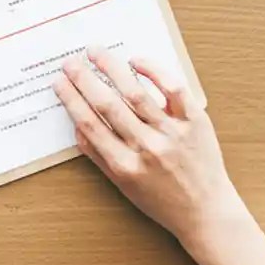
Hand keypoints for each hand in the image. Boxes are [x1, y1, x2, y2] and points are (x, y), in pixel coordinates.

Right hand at [53, 48, 264, 264]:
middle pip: (107, 104)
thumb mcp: (122, 185)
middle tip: (70, 62)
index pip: (89, 124)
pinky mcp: (195, 121)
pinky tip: (137, 61)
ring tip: (96, 52)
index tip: (59, 82)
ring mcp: (172, 133)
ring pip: (136, 92)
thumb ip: (98, 155)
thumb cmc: (162, 200)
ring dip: (112, 67)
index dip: (70, 99)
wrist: (206, 212)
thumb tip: (78, 125)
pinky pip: (173, 89)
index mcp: (125, 166)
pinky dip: (155, 71)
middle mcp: (147, 148)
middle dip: (84, 79)